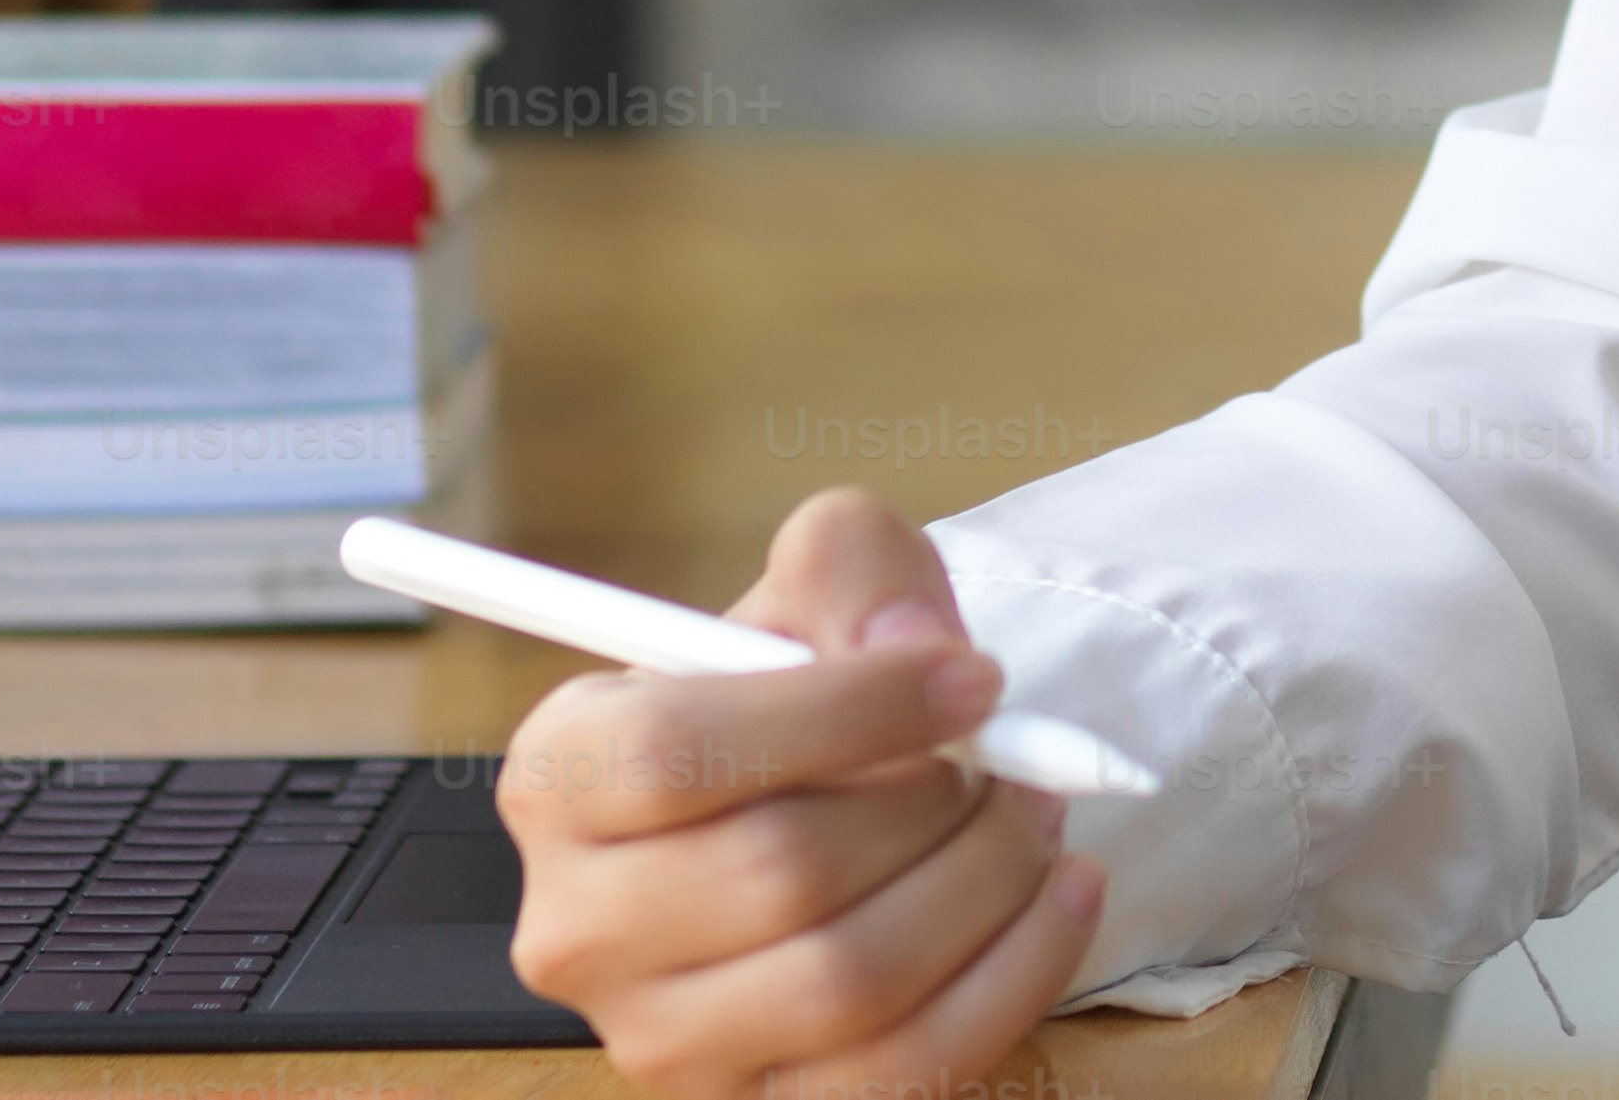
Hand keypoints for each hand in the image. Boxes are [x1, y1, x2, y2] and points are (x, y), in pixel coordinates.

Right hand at [497, 490, 1106, 1095]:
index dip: (848, 710)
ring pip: (847, 981)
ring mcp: (660, 1042)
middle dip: (934, 807)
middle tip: (1009, 761)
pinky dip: (1013, 974)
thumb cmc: (799, 704)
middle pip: (776, 873)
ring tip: (1032, 818)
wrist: (811, 810)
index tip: (974, 680)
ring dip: (983, 887)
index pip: (676, 751)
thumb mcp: (812, 591)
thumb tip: (914, 647)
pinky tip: (1059, 894)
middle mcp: (579, 928)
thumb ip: (851, 568)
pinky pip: (904, 1070)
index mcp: (559, 777)